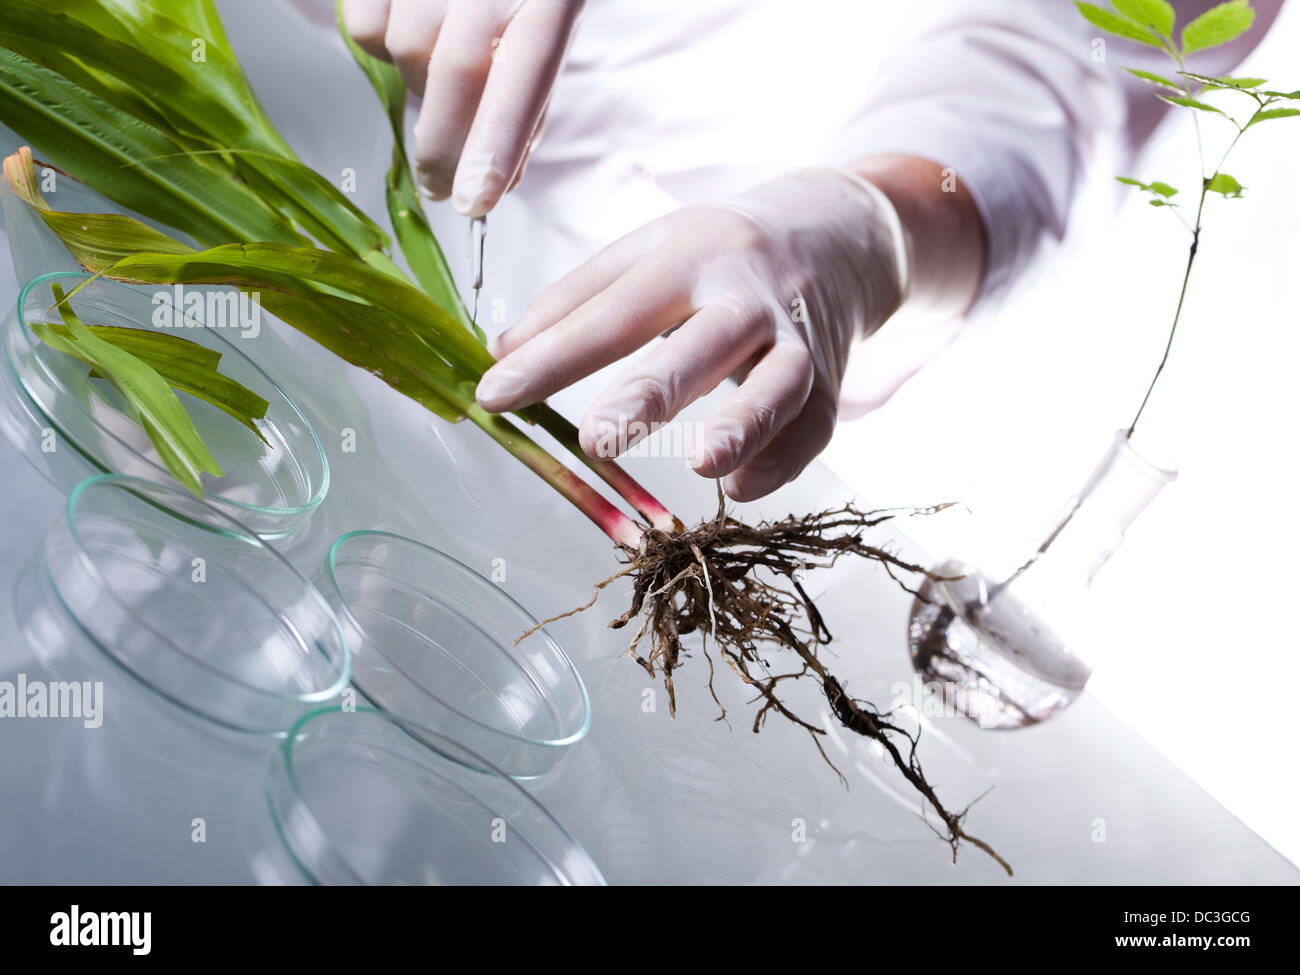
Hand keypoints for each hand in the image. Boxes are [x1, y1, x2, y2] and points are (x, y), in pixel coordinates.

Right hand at [342, 0, 584, 215]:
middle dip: (444, 147)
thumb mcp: (546, 29)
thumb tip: (499, 181)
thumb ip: (527, 102)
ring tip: (440, 72)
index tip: (476, 202)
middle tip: (442, 189)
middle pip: (456, 71)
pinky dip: (382, 44)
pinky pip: (366, 28)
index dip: (496, 144)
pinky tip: (409, 26)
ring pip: (408, 52)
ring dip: (420, 86)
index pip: (525, 76)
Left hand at [475, 168, 911, 500]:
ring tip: (702, 465)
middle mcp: (749, 293)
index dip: (554, 357)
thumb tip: (501, 352)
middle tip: (597, 438)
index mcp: (691, 253)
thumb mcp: (650, 248)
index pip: (615, 311)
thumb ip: (577, 299)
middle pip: (706, 342)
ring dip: (744, 426)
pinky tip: (738, 488)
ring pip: (781, 385)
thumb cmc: (721, 250)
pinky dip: (780, 461)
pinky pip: (813, 427)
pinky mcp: (831, 382)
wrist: (840, 236)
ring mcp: (798, 338)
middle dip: (652, 393)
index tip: (495, 396)